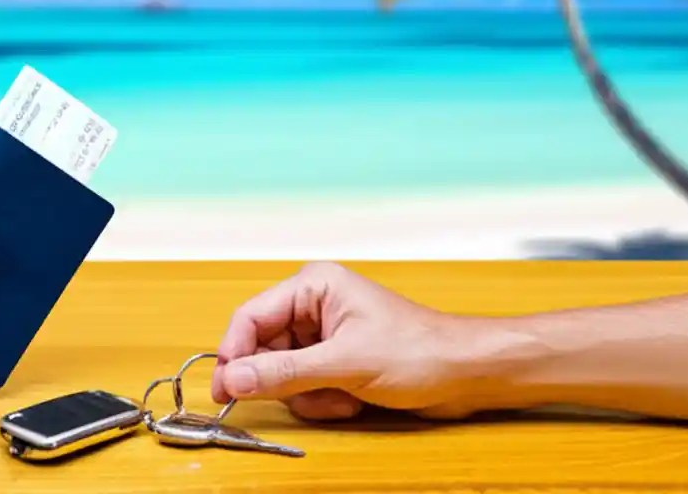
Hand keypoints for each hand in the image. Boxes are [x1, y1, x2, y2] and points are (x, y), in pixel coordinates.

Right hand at [212, 262, 498, 420]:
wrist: (463, 373)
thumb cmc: (419, 352)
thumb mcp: (345, 364)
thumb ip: (284, 372)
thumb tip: (234, 379)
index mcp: (313, 286)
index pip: (250, 317)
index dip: (232, 354)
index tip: (224, 390)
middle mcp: (313, 306)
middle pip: (262, 348)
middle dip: (283, 380)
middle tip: (302, 396)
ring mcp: (323, 335)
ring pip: (281, 373)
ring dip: (308, 394)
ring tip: (342, 395)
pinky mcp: (333, 360)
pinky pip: (302, 386)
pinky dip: (322, 400)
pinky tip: (351, 399)